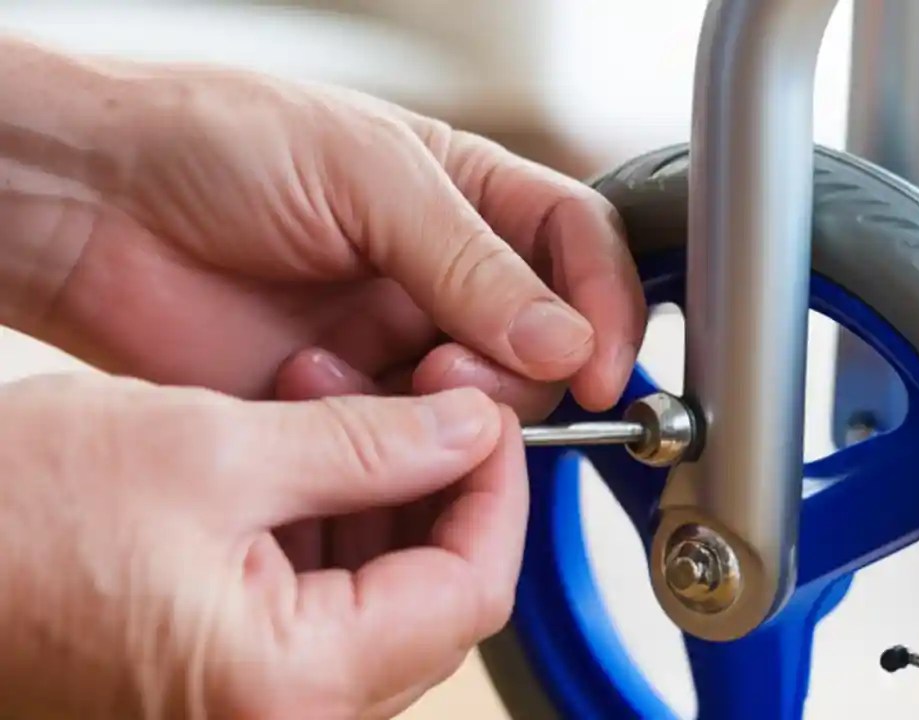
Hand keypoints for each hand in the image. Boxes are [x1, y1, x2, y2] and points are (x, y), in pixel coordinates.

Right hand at [0, 374, 524, 718]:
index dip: (495, 491)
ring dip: (376, 501)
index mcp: (293, 685)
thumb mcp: (213, 450)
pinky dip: (323, 532)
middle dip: (435, 489)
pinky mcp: (216, 688)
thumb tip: (468, 430)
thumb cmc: (10, 519)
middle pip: (430, 602)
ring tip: (334, 406)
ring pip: (376, 602)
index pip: (470, 591)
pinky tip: (296, 455)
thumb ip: (367, 444)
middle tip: (419, 396)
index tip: (486, 415)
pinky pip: (314, 613)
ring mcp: (247, 712)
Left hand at [1, 40, 644, 416]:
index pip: (578, 244)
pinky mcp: (346, 398)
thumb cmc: (215, 144)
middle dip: (522, 365)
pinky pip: (406, 435)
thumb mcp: (367, 176)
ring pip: (482, 397)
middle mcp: (443, 270)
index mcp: (466, 194)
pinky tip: (329, 387)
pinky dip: (389, 430)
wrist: (90, 207)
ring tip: (396, 373)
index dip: (608, 303)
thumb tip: (565, 339)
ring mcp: (396, 335)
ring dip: (453, 401)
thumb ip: (473, 263)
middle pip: (545, 337)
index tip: (606, 367)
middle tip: (461, 363)